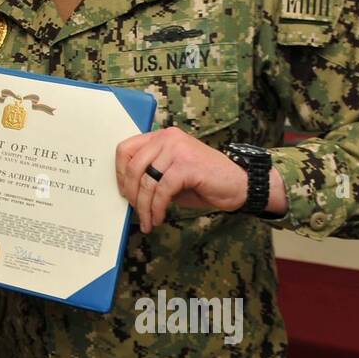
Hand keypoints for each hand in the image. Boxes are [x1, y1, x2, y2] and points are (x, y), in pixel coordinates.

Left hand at [115, 127, 248, 233]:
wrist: (238, 185)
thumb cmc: (204, 181)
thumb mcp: (171, 173)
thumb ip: (150, 174)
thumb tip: (127, 190)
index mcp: (161, 137)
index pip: (126, 149)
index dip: (119, 173)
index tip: (123, 192)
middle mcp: (167, 138)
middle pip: (133, 167)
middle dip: (131, 194)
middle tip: (136, 211)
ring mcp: (177, 150)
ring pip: (146, 181)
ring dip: (144, 207)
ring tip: (148, 221)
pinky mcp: (187, 166)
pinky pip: (162, 191)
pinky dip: (157, 208)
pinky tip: (159, 218)